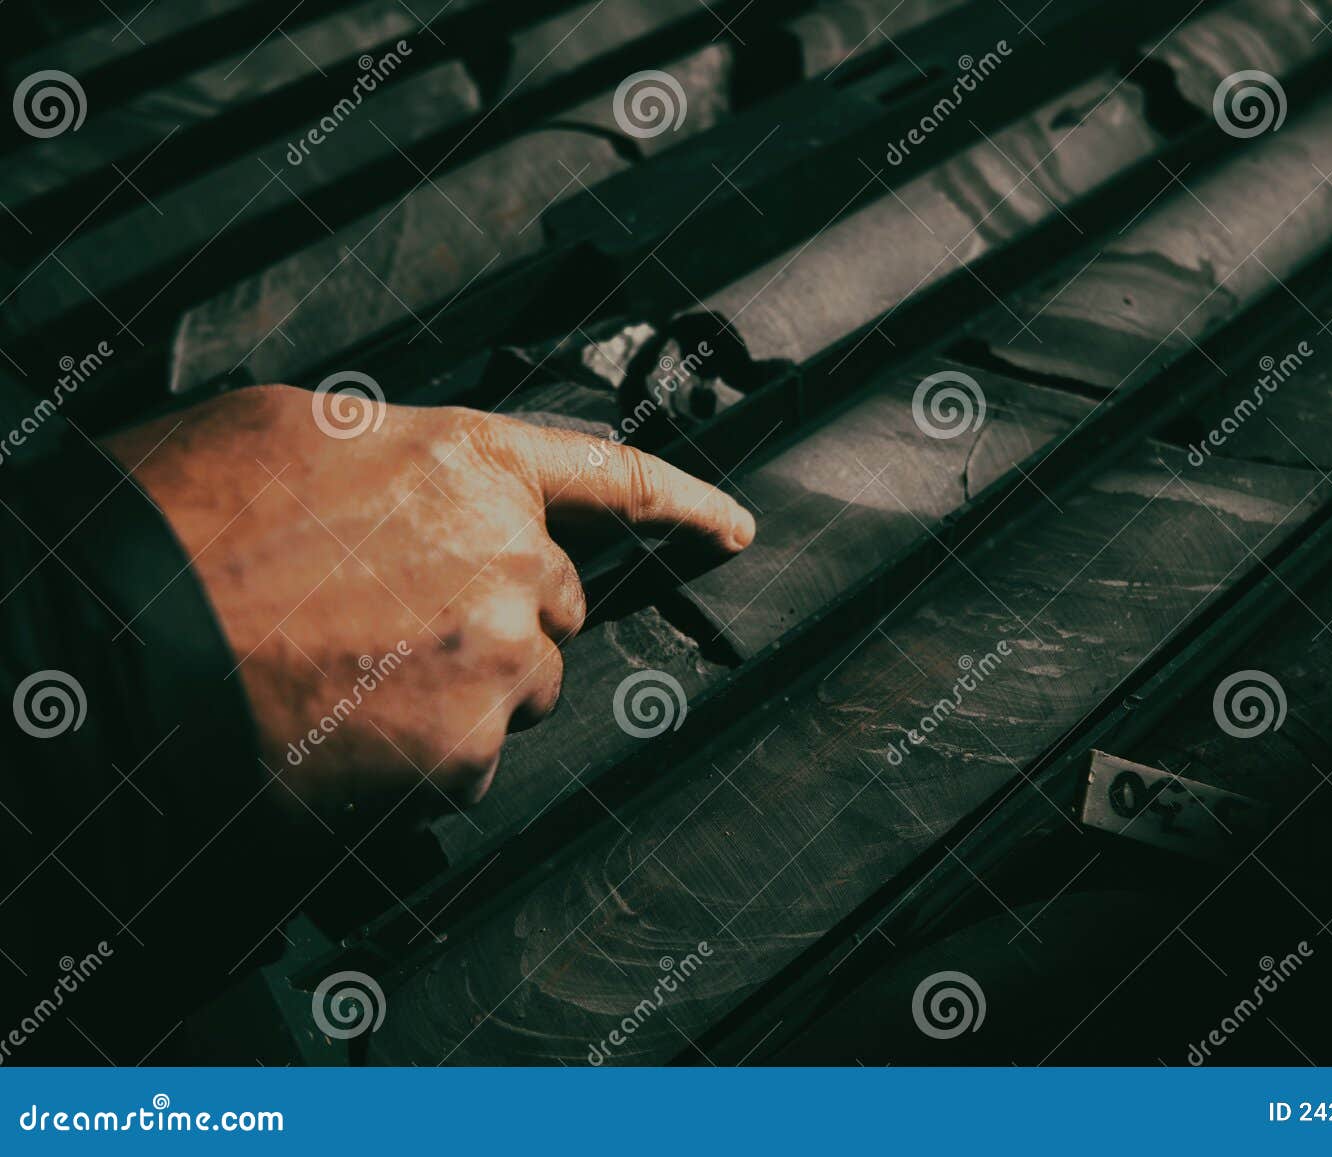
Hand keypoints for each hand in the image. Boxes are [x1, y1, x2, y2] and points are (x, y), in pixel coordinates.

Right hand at [103, 384, 754, 820]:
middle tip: (396, 630)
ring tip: (354, 680)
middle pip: (555, 607)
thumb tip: (417, 486)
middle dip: (498, 619)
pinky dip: (425, 759)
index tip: (731, 529)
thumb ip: (397, 456)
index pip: (613, 477)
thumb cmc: (182, 525)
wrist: (121, 635)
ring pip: (519, 689)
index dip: (682, 503)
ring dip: (463, 692)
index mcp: (469, 462)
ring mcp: (498, 651)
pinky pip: (473, 760)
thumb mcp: (292, 431)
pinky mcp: (471, 744)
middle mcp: (509, 552)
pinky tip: (349, 731)